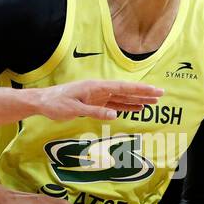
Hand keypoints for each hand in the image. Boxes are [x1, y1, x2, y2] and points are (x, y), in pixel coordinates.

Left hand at [34, 80, 162, 121]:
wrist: (42, 102)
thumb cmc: (56, 104)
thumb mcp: (74, 110)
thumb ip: (95, 112)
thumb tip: (115, 116)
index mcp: (96, 87)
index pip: (122, 88)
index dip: (139, 89)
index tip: (154, 90)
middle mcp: (99, 89)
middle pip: (125, 91)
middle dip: (143, 92)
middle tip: (160, 94)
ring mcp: (97, 96)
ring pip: (121, 98)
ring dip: (137, 100)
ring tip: (153, 102)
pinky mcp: (94, 103)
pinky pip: (113, 105)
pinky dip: (125, 107)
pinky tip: (135, 109)